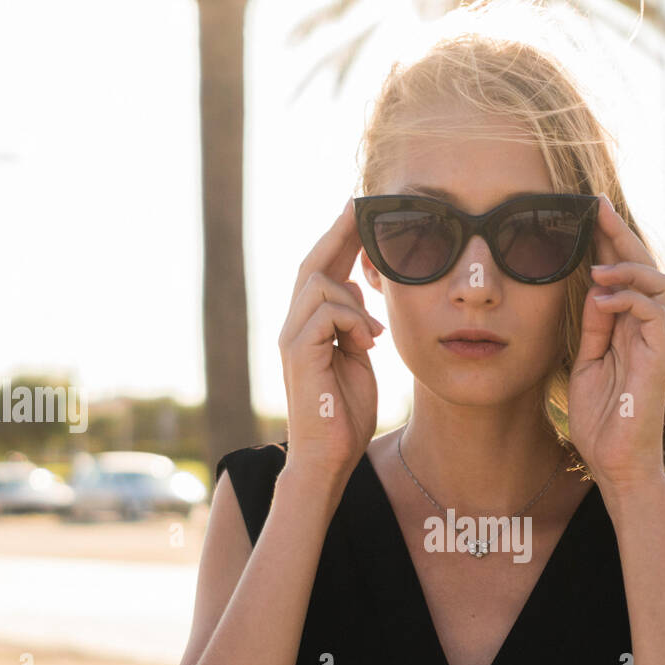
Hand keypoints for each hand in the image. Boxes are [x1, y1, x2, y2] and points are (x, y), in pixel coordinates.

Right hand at [278, 197, 380, 482]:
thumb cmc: (345, 413)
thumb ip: (354, 327)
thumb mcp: (357, 359)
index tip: (361, 211)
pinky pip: (324, 312)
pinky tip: (367, 345)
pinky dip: (352, 321)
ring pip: (319, 283)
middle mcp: (293, 326)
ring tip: (373, 335)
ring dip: (355, 302)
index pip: (321, 270)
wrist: (329, 457)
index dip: (340, 238)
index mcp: (308, 326)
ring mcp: (291, 338)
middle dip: (339, 233)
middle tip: (363, 207)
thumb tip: (359, 297)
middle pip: (311, 263)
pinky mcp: (297, 354)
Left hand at [567, 194, 664, 490]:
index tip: (589, 211)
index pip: (625, 274)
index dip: (611, 241)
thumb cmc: (602, 422)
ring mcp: (655, 344)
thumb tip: (593, 289)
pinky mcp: (658, 361)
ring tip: (598, 270)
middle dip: (621, 235)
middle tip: (596, 208)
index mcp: (628, 329)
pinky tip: (601, 302)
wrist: (615, 464)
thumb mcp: (587, 364)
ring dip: (630, 268)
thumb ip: (593, 329)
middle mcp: (646, 331)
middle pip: (646, 268)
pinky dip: (628, 300)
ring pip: (661, 283)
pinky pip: (654, 314)